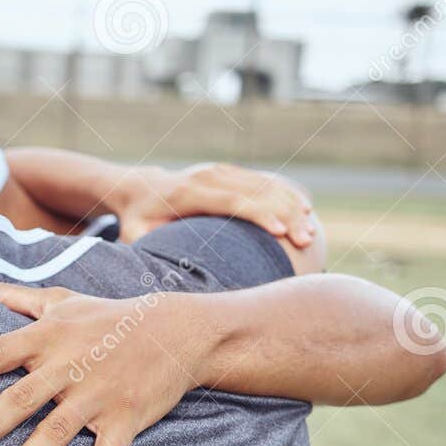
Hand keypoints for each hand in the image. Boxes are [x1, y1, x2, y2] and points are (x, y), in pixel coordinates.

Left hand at [109, 162, 315, 247]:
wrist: (139, 187)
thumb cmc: (137, 221)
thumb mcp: (134, 236)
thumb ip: (147, 250)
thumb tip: (161, 275)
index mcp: (186, 192)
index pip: (230, 201)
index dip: (258, 215)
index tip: (281, 233)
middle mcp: (206, 176)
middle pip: (255, 191)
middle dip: (285, 214)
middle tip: (306, 240)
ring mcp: (220, 171)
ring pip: (265, 183)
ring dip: (291, 205)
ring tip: (311, 231)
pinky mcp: (229, 171)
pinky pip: (263, 180)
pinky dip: (286, 193)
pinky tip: (305, 209)